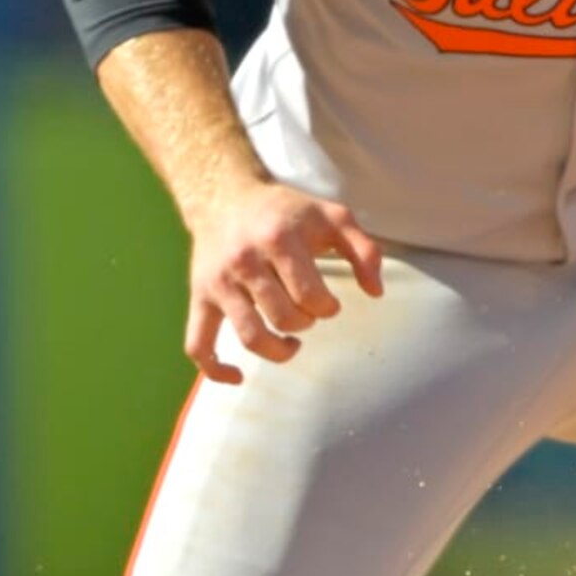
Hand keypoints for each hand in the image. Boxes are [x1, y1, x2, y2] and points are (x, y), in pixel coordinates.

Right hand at [181, 178, 385, 383]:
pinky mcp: (199, 297)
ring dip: (278, 350)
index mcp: (279, 240)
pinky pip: (198, 343)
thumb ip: (364, 250)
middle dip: (306, 323)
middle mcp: (245, 261)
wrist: (224, 197)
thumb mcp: (333, 218)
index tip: (328, 301)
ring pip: (250, 336)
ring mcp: (218, 282)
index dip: (328, 307)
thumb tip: (376, 292)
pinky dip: (216, 369)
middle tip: (307, 310)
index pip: (311, 296)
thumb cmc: (287, 212)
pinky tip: (237, 377)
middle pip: (284, 318)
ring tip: (290, 343)